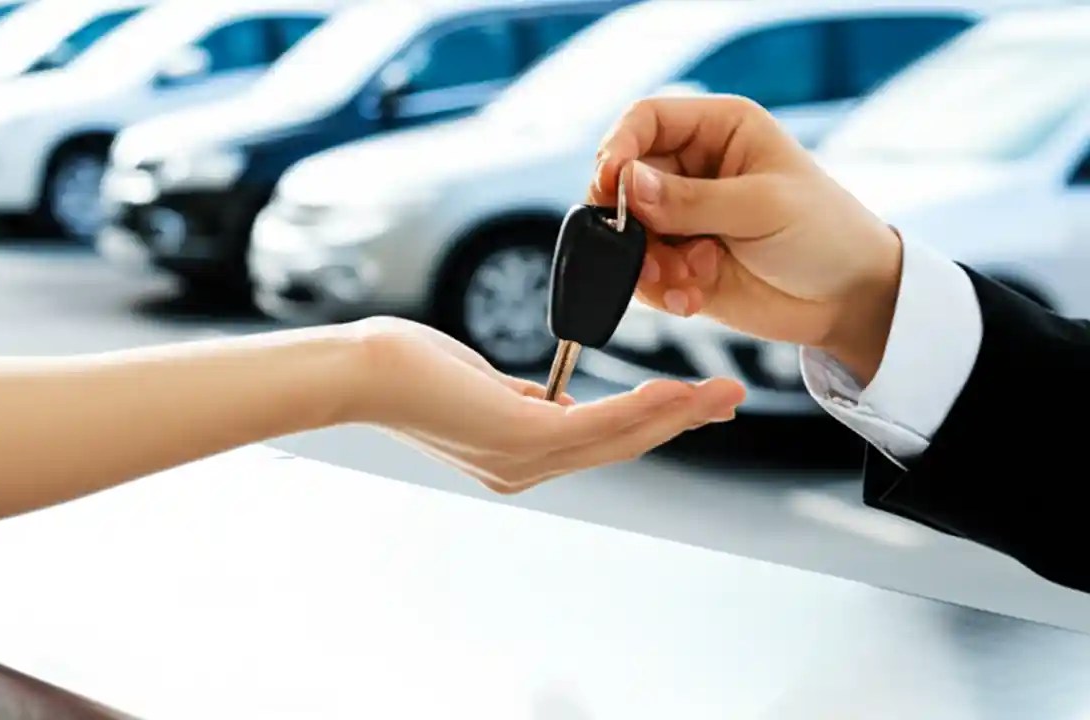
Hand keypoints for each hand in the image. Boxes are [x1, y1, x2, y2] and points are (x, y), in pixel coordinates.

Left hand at [344, 318, 744, 493]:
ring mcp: (522, 460)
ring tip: (722, 394)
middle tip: (729, 400)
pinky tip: (675, 392)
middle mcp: (524, 470)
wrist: (361, 371)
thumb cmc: (408, 368)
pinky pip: (596, 424)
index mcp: (517, 457)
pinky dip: (642, 409)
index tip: (692, 405)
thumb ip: (522, 397)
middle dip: (680, 422)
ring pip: (618, 439)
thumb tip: (550, 396)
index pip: (598, 443)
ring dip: (676, 416)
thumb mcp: (480, 384)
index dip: (652, 425)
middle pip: (621, 447)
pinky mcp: (518, 437)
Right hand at [589, 95, 904, 383]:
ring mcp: (683, 220)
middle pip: (624, 179)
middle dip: (630, 219)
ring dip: (646, 262)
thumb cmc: (825, 234)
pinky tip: (692, 298)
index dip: (619, 145)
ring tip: (685, 279)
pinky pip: (642, 274)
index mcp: (718, 131)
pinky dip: (659, 289)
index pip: (645, 120)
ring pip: (627, 233)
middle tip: (647, 248)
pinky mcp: (679, 264)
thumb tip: (629, 185)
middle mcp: (693, 170)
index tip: (611, 181)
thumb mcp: (762, 207)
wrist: (849, 301)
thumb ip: (692, 199)